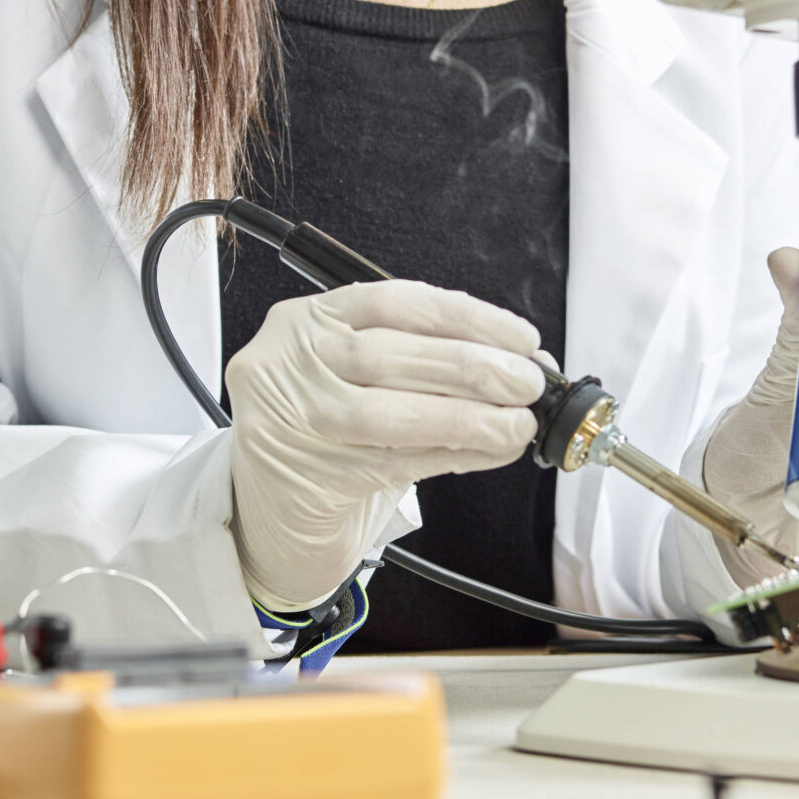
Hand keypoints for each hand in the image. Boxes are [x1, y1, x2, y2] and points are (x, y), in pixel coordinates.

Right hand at [225, 280, 545, 614]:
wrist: (271, 496)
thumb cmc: (327, 422)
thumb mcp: (358, 370)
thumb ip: (427, 356)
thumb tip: (520, 359)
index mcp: (307, 320)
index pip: (394, 302)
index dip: (465, 318)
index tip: (519, 339)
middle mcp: (290, 362)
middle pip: (390, 357)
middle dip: (472, 368)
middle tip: (526, 383)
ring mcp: (292, 421)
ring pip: (388, 414)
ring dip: (465, 418)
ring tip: (516, 424)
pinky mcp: (306, 475)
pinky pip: (394, 465)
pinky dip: (450, 456)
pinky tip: (488, 451)